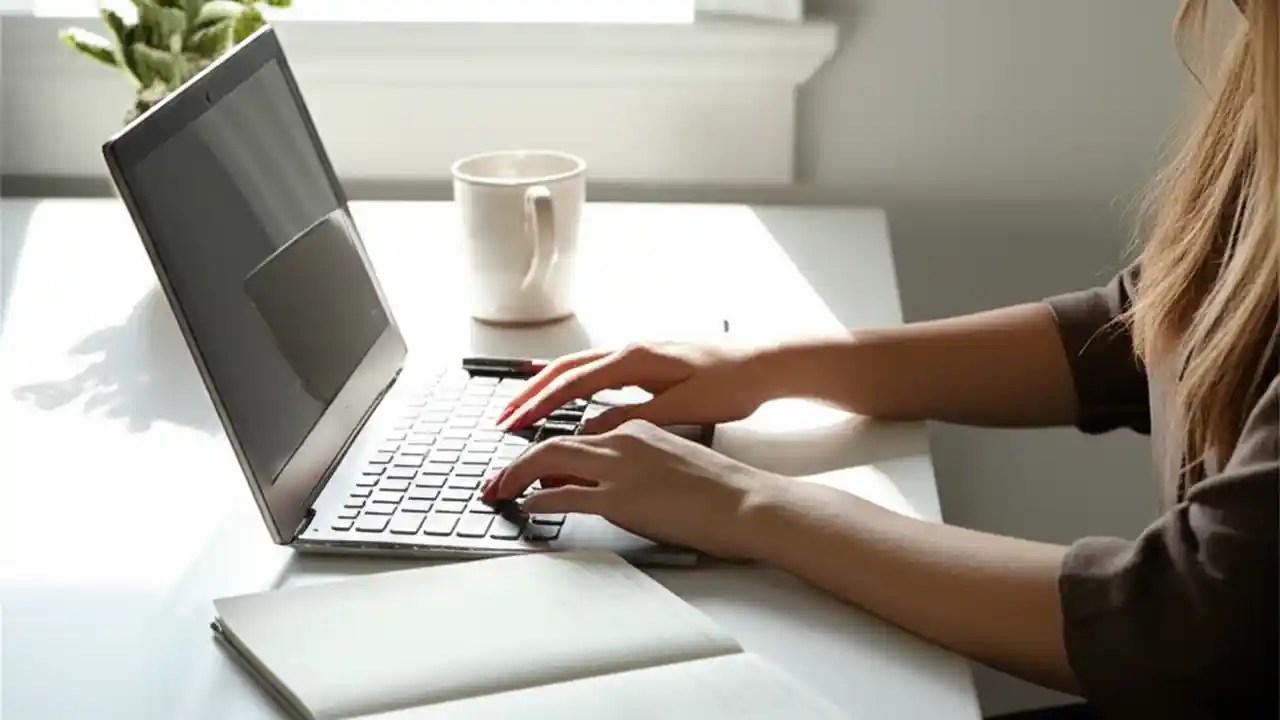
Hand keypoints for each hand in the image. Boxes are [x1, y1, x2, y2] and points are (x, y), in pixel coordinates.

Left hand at [483, 419, 780, 559]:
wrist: (747, 502)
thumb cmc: (721, 490)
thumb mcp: (671, 463)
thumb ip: (634, 466)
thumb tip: (605, 482)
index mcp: (637, 429)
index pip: (579, 436)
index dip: (546, 452)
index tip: (529, 466)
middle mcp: (623, 440)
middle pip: (554, 443)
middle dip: (517, 461)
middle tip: (497, 479)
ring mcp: (620, 468)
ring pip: (550, 461)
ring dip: (516, 476)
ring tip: (500, 491)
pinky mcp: (621, 498)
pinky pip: (565, 496)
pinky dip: (539, 500)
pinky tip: (528, 506)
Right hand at [498, 342, 775, 432]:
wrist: (765, 362)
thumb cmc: (731, 384)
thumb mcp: (683, 409)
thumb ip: (634, 417)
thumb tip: (591, 429)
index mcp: (635, 360)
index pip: (574, 383)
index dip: (540, 404)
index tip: (515, 422)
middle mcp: (630, 350)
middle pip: (566, 370)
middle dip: (531, 394)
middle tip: (503, 417)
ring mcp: (637, 353)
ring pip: (578, 366)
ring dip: (546, 385)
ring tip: (518, 403)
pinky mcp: (646, 362)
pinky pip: (595, 368)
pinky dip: (570, 378)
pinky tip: (562, 386)